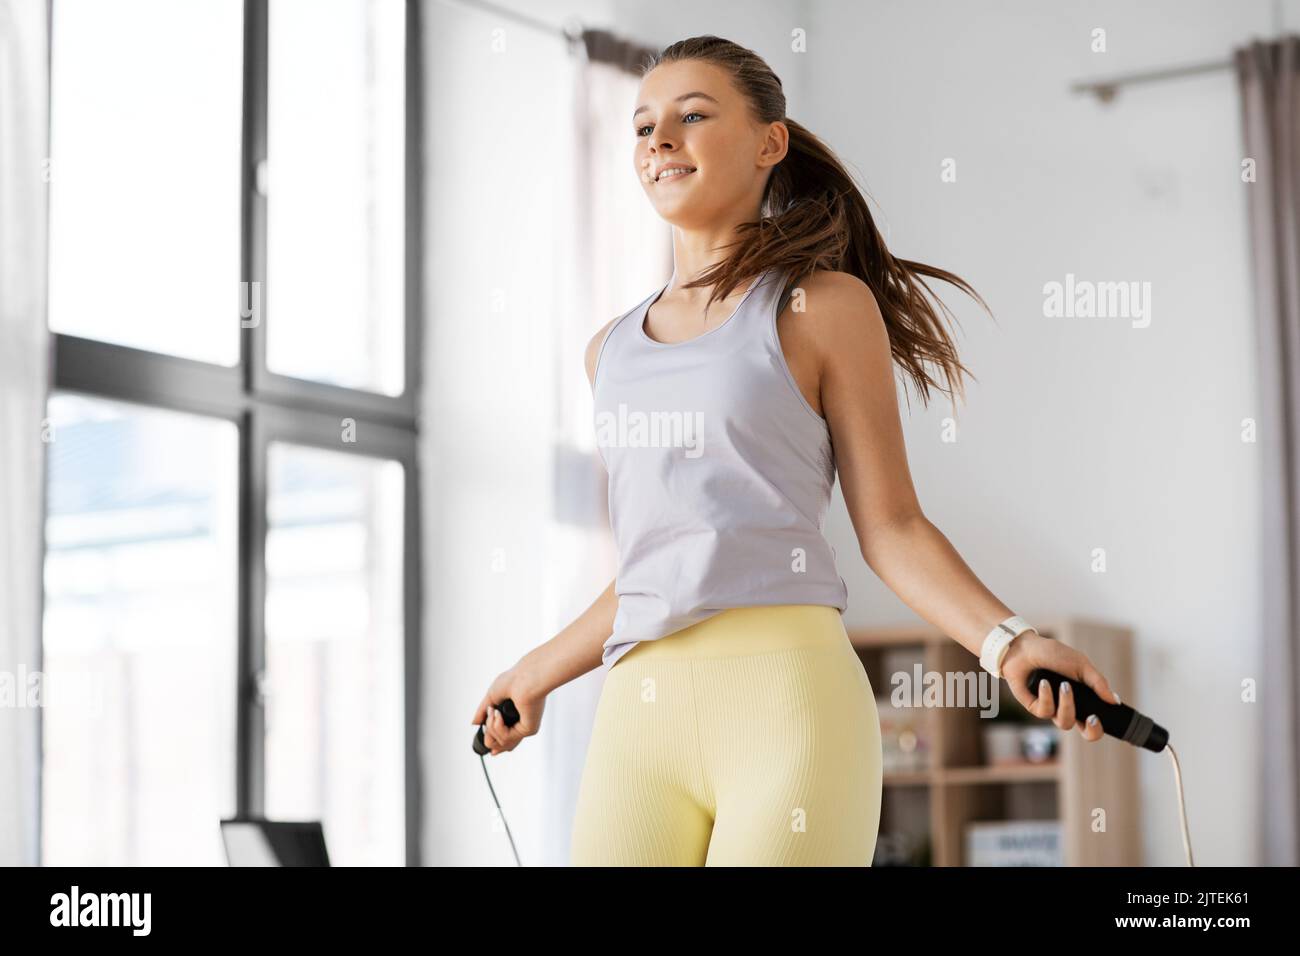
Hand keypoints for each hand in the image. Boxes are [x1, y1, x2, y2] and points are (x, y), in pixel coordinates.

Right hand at [470, 665, 545, 755]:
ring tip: (494, 711)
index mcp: (515, 716)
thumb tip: (474, 723)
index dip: (497, 746)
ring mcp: (525, 727)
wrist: (524, 677)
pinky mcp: (529, 729)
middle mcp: (522, 723)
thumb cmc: (513, 680)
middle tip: (490, 717)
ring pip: (500, 743)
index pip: (507, 738)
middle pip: (502, 745)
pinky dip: (497, 727)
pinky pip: (506, 739)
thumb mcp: (491, 697)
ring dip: (491, 727)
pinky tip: (498, 714)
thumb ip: (483, 711)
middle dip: (489, 734)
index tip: (491, 752)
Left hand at [999, 631, 1119, 742]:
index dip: (1101, 727)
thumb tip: (1115, 701)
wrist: (1024, 648)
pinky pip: (1045, 712)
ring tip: (1063, 686)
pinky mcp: (1035, 708)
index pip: (1097, 721)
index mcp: (1084, 698)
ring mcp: (1053, 709)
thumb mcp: (1080, 665)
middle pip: (1086, 733)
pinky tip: (1044, 683)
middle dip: (1091, 730)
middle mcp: (1069, 707)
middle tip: (1091, 717)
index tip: (1099, 717)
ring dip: (1067, 705)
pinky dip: (1047, 697)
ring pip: (1066, 723)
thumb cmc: (1054, 654)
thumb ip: (1098, 683)